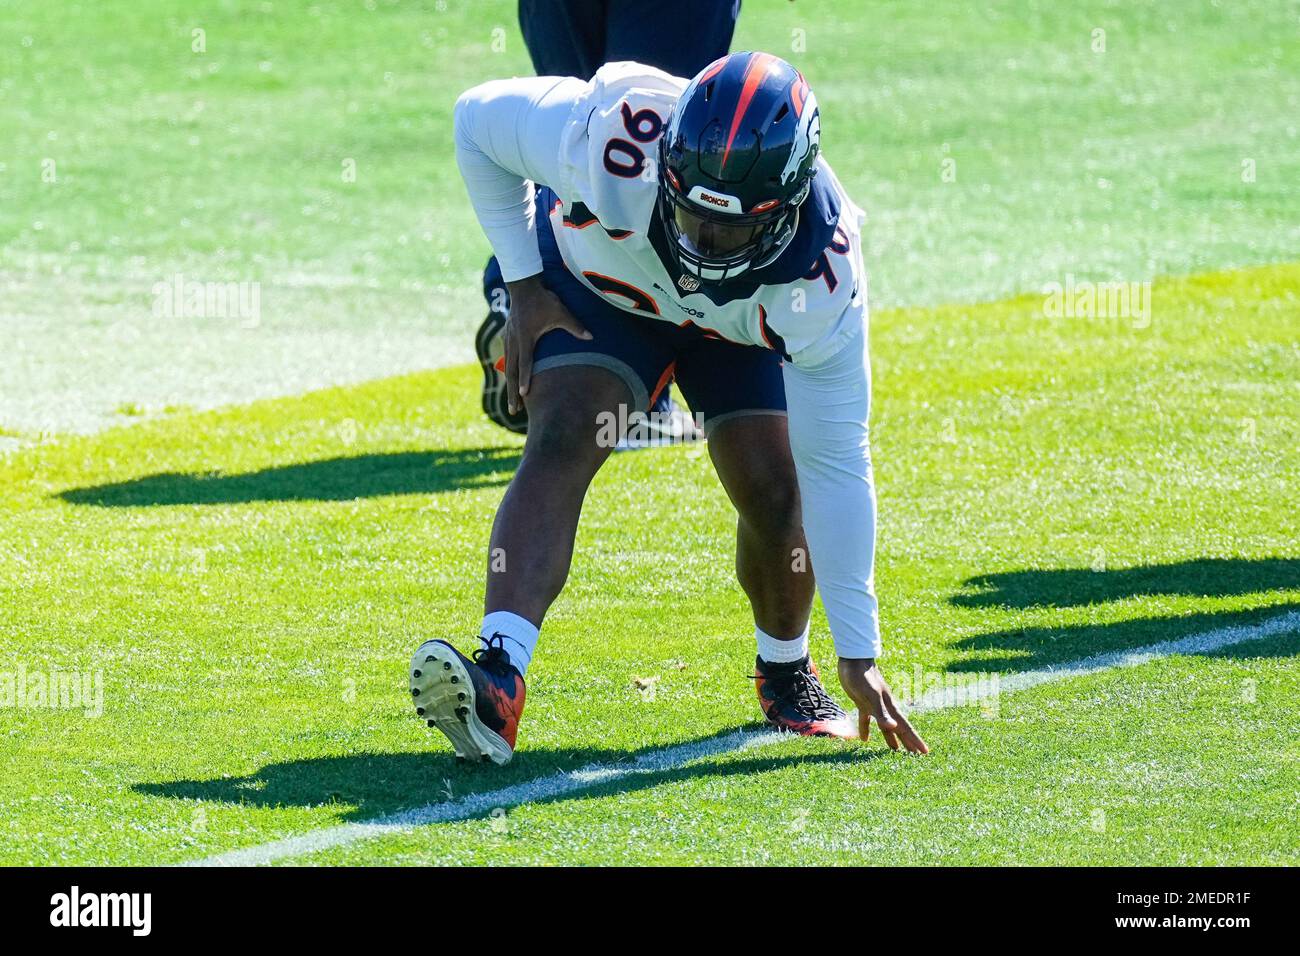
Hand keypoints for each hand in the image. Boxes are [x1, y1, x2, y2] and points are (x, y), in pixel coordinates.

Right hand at [503, 276, 591, 413]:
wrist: (523, 285)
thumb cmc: (543, 300)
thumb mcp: (561, 312)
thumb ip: (575, 326)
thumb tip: (592, 337)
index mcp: (526, 338)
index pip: (525, 363)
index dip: (524, 379)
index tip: (524, 394)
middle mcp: (515, 341)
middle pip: (512, 371)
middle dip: (513, 392)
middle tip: (514, 410)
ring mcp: (509, 339)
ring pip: (507, 367)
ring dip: (509, 385)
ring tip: (513, 402)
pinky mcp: (508, 336)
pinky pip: (507, 358)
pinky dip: (508, 371)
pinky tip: (510, 381)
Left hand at [837, 658, 929, 752]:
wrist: (853, 659)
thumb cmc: (862, 676)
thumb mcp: (871, 695)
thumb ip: (882, 712)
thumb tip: (893, 727)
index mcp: (890, 707)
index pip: (905, 728)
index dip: (915, 741)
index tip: (925, 753)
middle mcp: (885, 708)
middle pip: (899, 729)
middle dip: (908, 743)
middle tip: (916, 757)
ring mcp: (874, 705)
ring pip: (885, 727)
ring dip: (890, 739)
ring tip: (895, 752)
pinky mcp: (862, 702)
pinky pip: (866, 720)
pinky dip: (866, 729)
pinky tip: (865, 739)